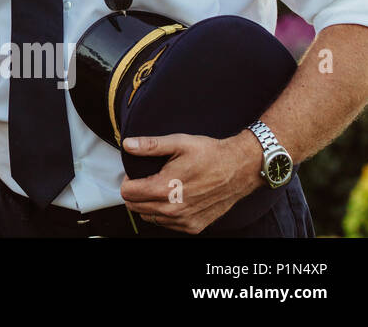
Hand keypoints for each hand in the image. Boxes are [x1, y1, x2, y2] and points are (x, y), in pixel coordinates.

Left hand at [119, 131, 262, 233]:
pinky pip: (167, 224)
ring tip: (160, 188)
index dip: (127, 180)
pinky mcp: (194, 226)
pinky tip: (173, 198)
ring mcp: (184, 220)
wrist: (240, 168)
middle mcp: (173, 209)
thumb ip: (150, 145)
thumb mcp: (178, 143)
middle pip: (135, 207)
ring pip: (149, 217)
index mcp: (165, 189)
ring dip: (148, 204)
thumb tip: (128, 145)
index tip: (135, 173)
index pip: (127, 193)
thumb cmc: (211, 155)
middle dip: (135, 193)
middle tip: (147, 179)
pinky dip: (164, 213)